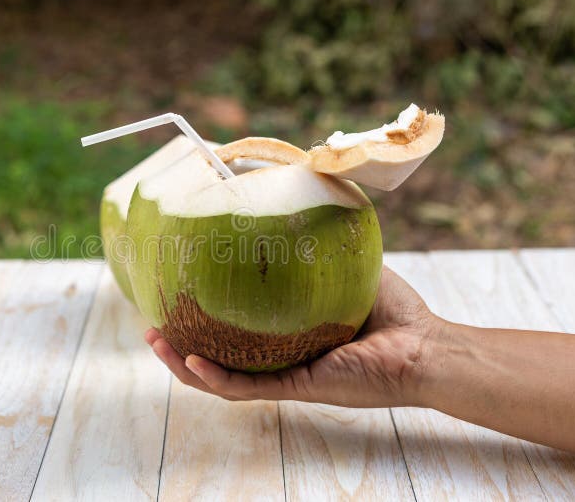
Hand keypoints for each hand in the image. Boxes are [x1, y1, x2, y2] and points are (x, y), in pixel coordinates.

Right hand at [145, 266, 443, 406]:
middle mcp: (276, 356)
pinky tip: (190, 362)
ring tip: (155, 341)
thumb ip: (313, 237)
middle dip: (178, 343)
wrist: (424, 346)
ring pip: (220, 378)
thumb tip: (294, 187)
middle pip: (215, 355)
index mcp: (282, 332)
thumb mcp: (343, 263)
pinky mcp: (296, 388)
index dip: (200, 315)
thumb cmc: (392, 308)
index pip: (232, 328)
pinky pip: (246, 387)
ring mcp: (283, 374)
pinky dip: (215, 378)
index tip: (173, 293)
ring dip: (182, 363)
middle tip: (150, 324)